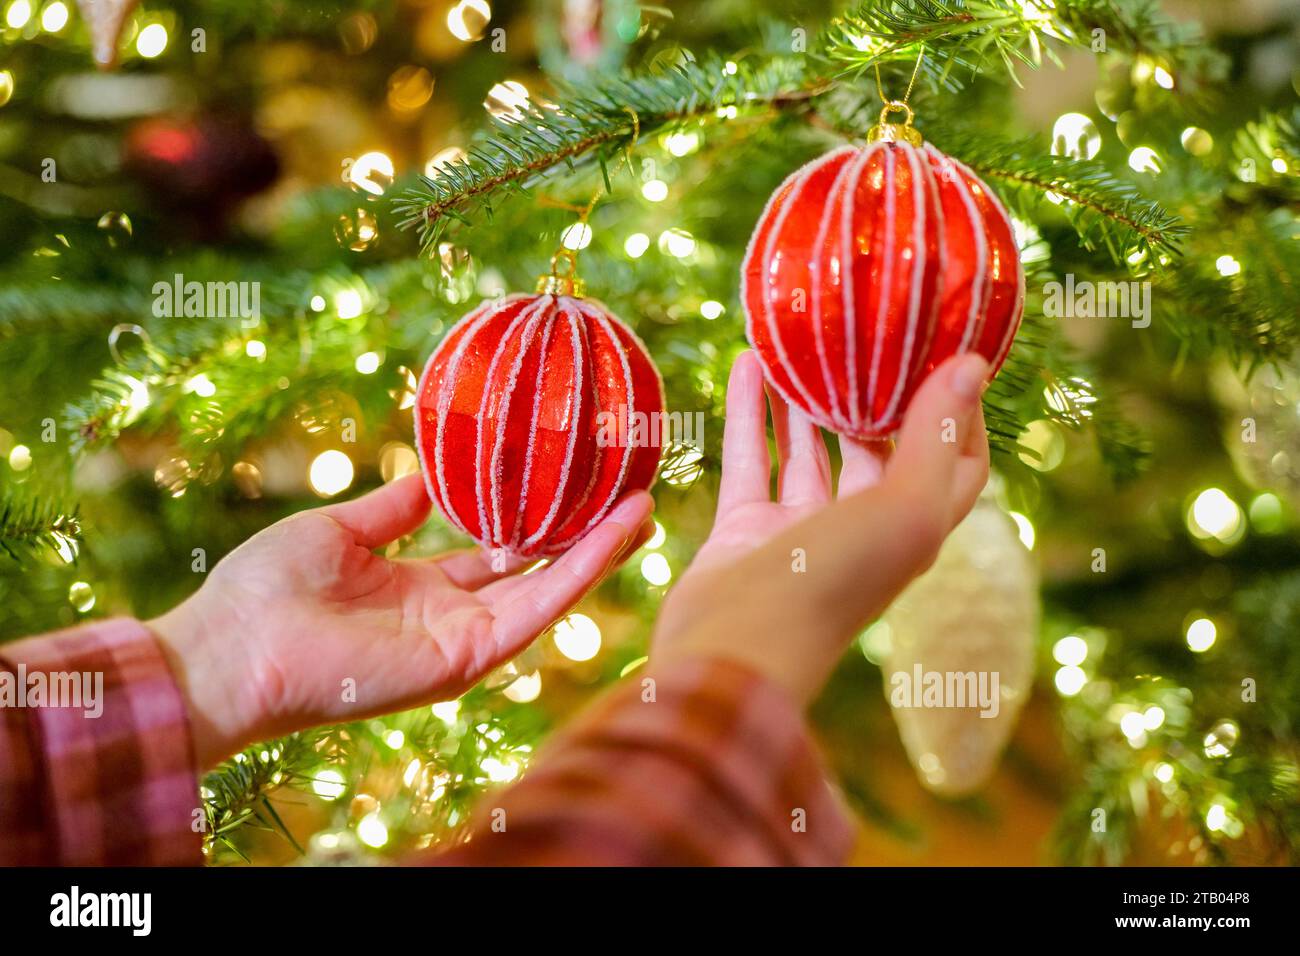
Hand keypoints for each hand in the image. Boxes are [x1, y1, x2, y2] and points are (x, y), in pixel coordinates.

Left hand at [150, 475, 652, 766]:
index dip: (534, 525)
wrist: (235, 646)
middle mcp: (450, 616)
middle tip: (629, 493)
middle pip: (534, 574)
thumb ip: (392, 508)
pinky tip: (614, 535)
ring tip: (642, 506)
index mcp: (419, 588)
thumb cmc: (268, 589)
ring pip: (549, 592)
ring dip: (599, 552)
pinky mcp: (468, 656)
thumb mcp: (339, 529)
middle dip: (583, 537)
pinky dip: (579, 573)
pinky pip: (537, 611)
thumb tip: (430, 475)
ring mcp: (464, 640)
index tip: (571, 487)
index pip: (494, 556)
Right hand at [652, 350, 989, 706]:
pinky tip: (748, 361)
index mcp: (913, 531)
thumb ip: (935, 437)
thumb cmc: (833, 583)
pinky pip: (751, 461)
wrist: (735, 650)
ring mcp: (799, 532)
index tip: (947, 352)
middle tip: (866, 333)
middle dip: (872, 396)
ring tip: (800, 340)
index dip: (960, 412)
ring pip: (808, 453)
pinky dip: (751, 413)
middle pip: (876, 452)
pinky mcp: (745, 531)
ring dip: (805, 400)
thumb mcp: (904, 508)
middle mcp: (861, 530)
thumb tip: (973, 364)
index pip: (956, 464)